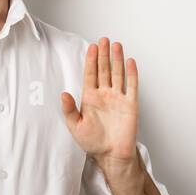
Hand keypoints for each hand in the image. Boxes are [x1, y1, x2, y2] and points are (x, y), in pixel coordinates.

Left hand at [61, 36, 140, 166]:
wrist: (111, 155)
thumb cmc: (93, 143)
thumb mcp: (75, 127)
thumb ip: (69, 110)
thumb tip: (63, 94)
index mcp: (90, 98)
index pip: (91, 74)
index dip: (91, 60)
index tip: (92, 47)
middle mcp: (105, 95)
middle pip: (104, 70)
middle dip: (104, 54)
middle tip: (104, 40)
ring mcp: (118, 99)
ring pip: (118, 74)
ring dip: (117, 60)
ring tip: (117, 45)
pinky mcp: (131, 104)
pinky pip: (132, 86)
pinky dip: (132, 74)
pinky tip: (130, 62)